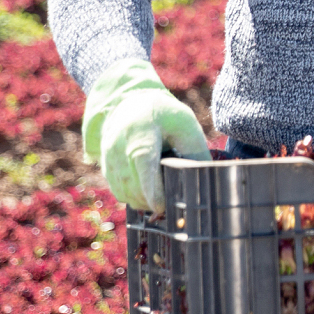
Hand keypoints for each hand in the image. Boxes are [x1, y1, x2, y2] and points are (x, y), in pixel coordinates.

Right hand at [82, 57, 210, 212]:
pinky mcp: (106, 167)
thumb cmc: (163, 115)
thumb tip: (207, 177)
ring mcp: (108, 158)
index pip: (143, 163)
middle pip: (133, 184)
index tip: (161, 207)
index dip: (151, 188)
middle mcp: (119, 147)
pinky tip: (151, 199)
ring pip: (124, 192)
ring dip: (144, 203)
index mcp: (141, 133)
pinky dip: (134, 199)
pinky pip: (119, 191)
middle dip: (153, 201)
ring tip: (165, 205)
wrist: (129, 104)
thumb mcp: (185, 124)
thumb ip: (195, 150)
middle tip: (174, 209)